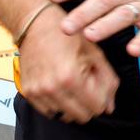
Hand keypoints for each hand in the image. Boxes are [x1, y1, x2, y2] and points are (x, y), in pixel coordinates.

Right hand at [16, 8, 118, 123]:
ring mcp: (38, 92)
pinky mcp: (29, 92)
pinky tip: (58, 86)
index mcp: (71, 77)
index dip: (102, 98)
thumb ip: (108, 81)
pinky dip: (57, 104)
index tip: (98, 87)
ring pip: (65, 116)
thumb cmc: (65, 33)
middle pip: (81, 117)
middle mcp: (52, 88)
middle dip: (88, 104)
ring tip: (70, 83)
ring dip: (72, 105)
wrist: (35, 23)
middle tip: (85, 85)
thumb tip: (110, 106)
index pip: (97, 108)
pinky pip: (49, 111)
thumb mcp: (95, 53)